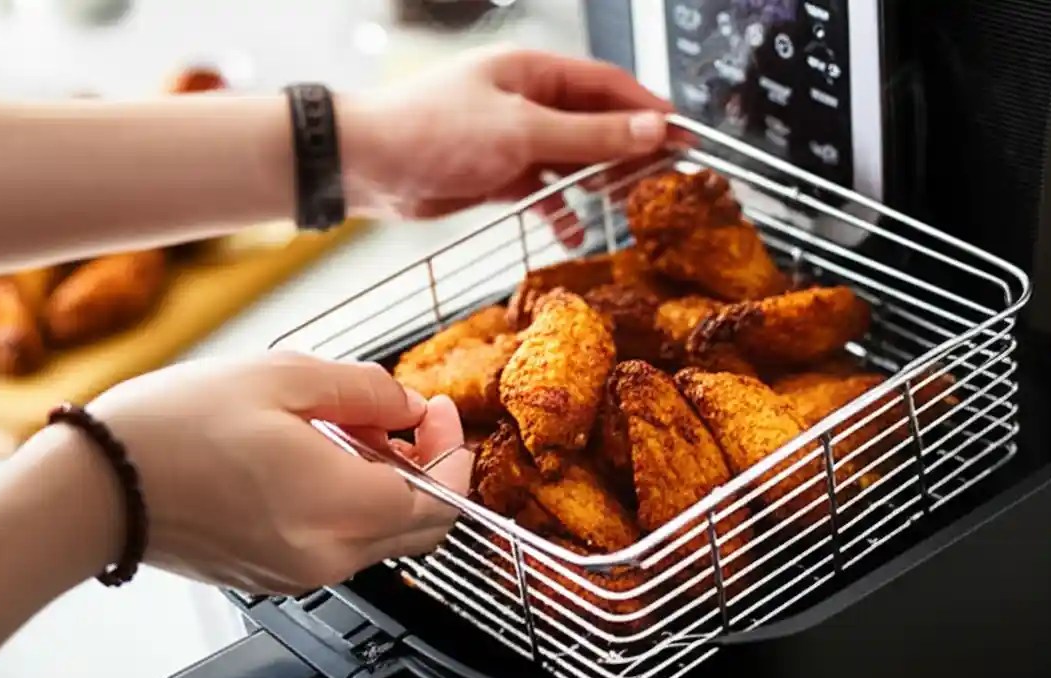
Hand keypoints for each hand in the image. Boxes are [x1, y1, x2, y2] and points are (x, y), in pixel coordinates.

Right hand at [83, 351, 471, 594]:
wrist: (93, 488)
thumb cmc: (171, 432)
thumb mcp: (283, 377)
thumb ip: (365, 388)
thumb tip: (406, 401)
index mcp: (342, 508)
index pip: (444, 499)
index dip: (453, 450)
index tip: (437, 412)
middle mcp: (330, 555)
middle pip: (423, 527)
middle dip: (429, 468)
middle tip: (405, 419)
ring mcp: (301, 574)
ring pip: (382, 535)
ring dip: (386, 483)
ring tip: (343, 427)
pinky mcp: (275, 576)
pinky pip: (340, 543)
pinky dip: (350, 503)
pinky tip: (313, 458)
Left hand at [339, 46, 676, 235]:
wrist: (366, 164)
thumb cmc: (432, 130)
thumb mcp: (523, 132)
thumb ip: (589, 136)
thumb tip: (651, 130)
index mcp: (535, 73)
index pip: (609, 87)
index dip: (649, 112)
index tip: (684, 138)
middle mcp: (527, 100)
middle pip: (596, 123)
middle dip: (629, 151)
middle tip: (665, 179)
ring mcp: (512, 138)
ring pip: (573, 159)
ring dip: (598, 183)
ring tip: (626, 207)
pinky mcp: (496, 174)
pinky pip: (543, 191)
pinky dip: (560, 210)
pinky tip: (573, 231)